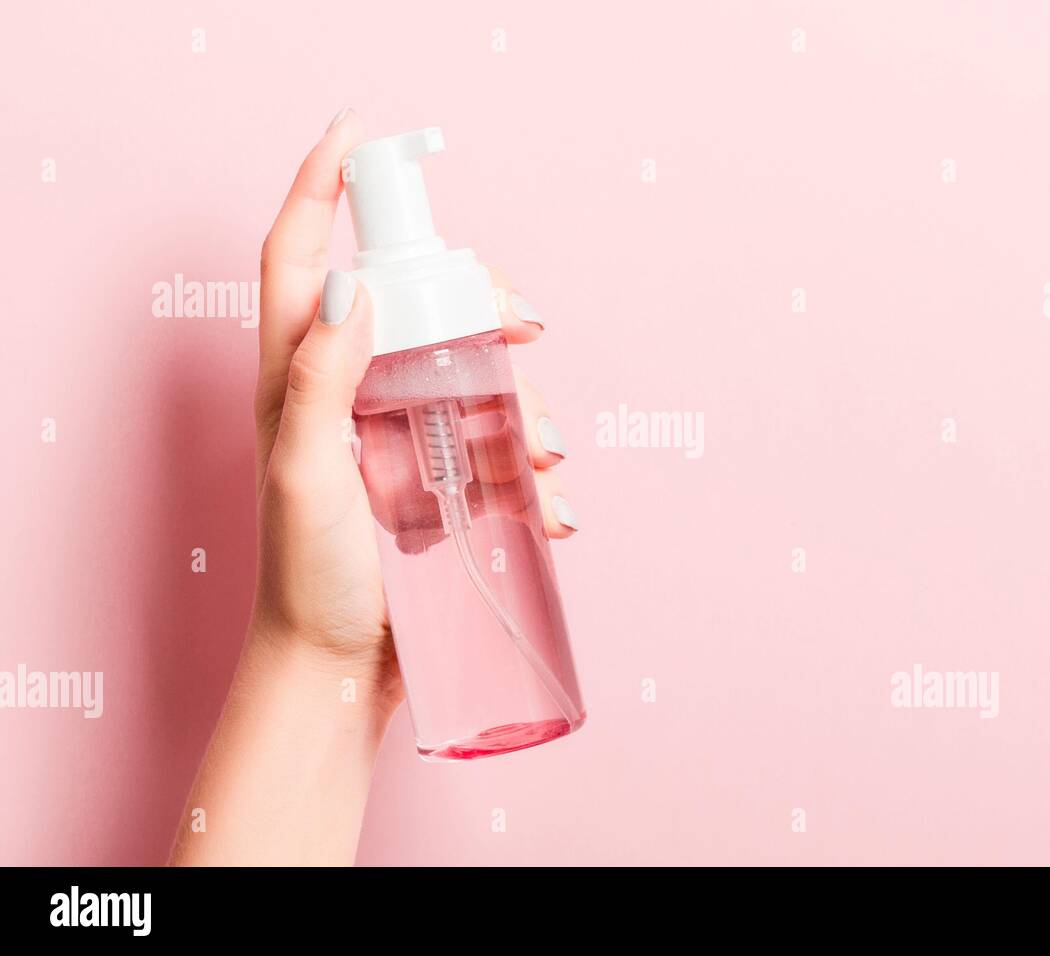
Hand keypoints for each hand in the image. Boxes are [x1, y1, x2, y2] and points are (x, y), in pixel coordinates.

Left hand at [251, 109, 576, 705]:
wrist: (339, 666)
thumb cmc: (306, 577)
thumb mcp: (302, 475)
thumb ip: (316, 381)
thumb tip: (354, 286)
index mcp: (301, 376)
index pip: (302, 255)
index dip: (322, 185)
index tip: (366, 135)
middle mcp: (355, 391)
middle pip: (420, 302)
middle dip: (479, 301)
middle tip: (523, 325)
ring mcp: (404, 433)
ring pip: (476, 373)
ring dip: (524, 400)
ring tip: (546, 458)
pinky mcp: (443, 477)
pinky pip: (500, 445)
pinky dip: (534, 467)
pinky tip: (550, 507)